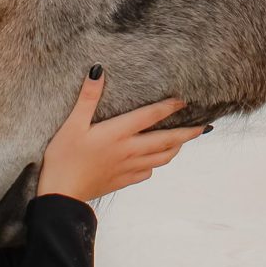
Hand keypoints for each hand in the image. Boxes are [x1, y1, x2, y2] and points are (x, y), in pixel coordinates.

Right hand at [36, 64, 209, 201]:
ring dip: (176, 149)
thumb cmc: (63, 158)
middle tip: (204, 127)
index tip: (184, 100)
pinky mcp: (122, 181)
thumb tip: (98, 72)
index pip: (150, 117)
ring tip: (184, 142)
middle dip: (186, 133)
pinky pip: (147, 172)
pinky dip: (155, 164)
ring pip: (161, 158)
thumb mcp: (72, 124)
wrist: (61, 194)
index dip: (169, 107)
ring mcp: (128, 168)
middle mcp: (129, 150)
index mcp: (118, 134)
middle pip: (166, 140)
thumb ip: (87, 98)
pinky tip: (154, 161)